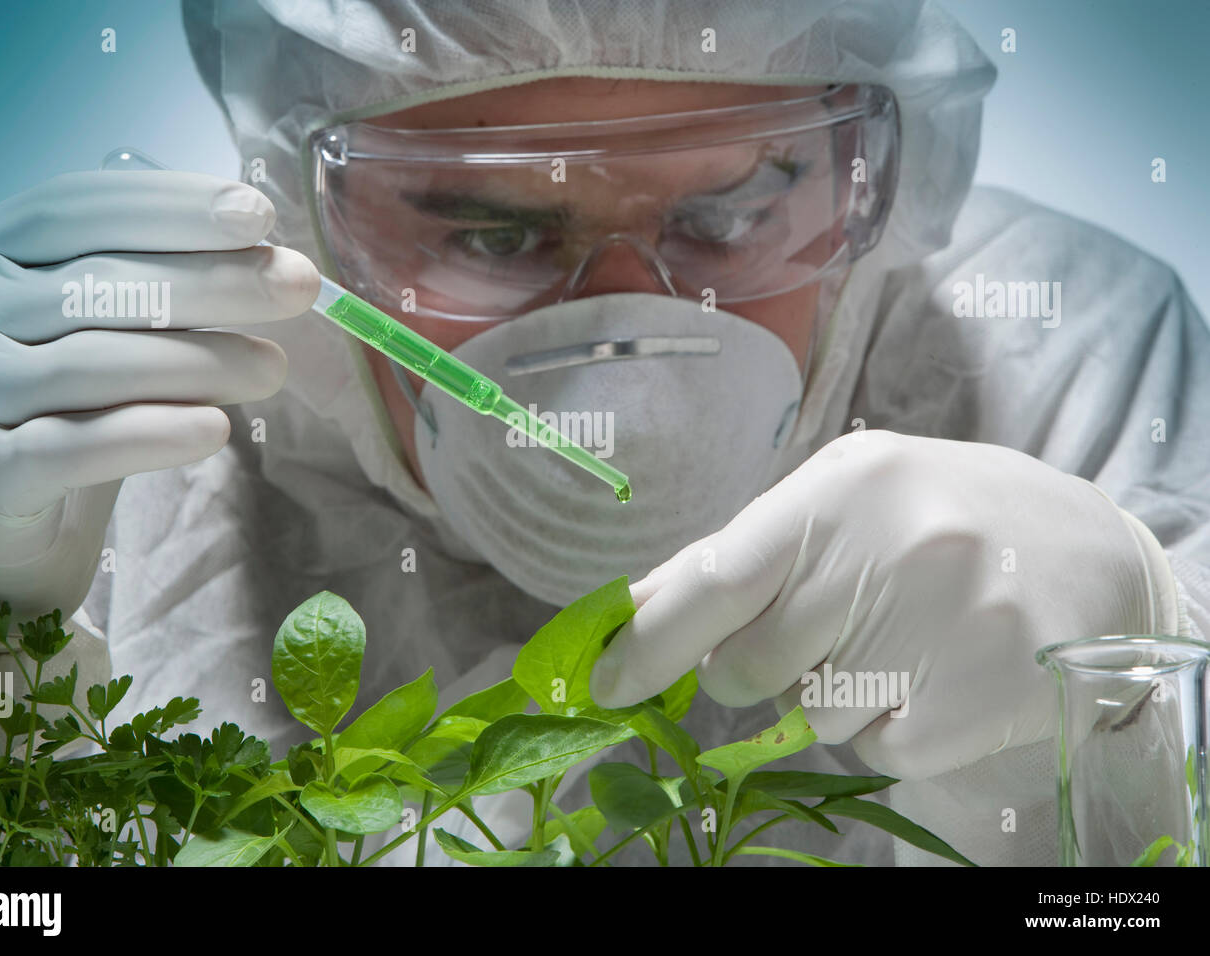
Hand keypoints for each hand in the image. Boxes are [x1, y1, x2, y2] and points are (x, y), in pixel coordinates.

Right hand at [0, 171, 317, 627]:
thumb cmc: (47, 411)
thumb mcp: (78, 331)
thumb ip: (143, 294)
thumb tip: (264, 264)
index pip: (77, 210)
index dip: (171, 206)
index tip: (259, 214)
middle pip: (96, 282)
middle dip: (211, 279)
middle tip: (295, 286)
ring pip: (92, 364)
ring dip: (199, 361)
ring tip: (272, 368)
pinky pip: (73, 449)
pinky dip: (149, 435)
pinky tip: (214, 430)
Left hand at [589, 430, 1181, 778]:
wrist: (1092, 556)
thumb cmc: (941, 516)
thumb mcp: (843, 497)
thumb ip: (742, 551)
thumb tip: (632, 606)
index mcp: (843, 487)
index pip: (715, 579)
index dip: (645, 642)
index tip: (601, 683)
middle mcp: (893, 550)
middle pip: (750, 665)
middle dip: (758, 665)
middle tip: (826, 626)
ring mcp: (944, 630)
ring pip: (809, 715)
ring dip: (834, 692)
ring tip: (902, 634)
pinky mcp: (976, 703)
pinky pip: (874, 749)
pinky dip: (887, 725)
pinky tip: (936, 671)